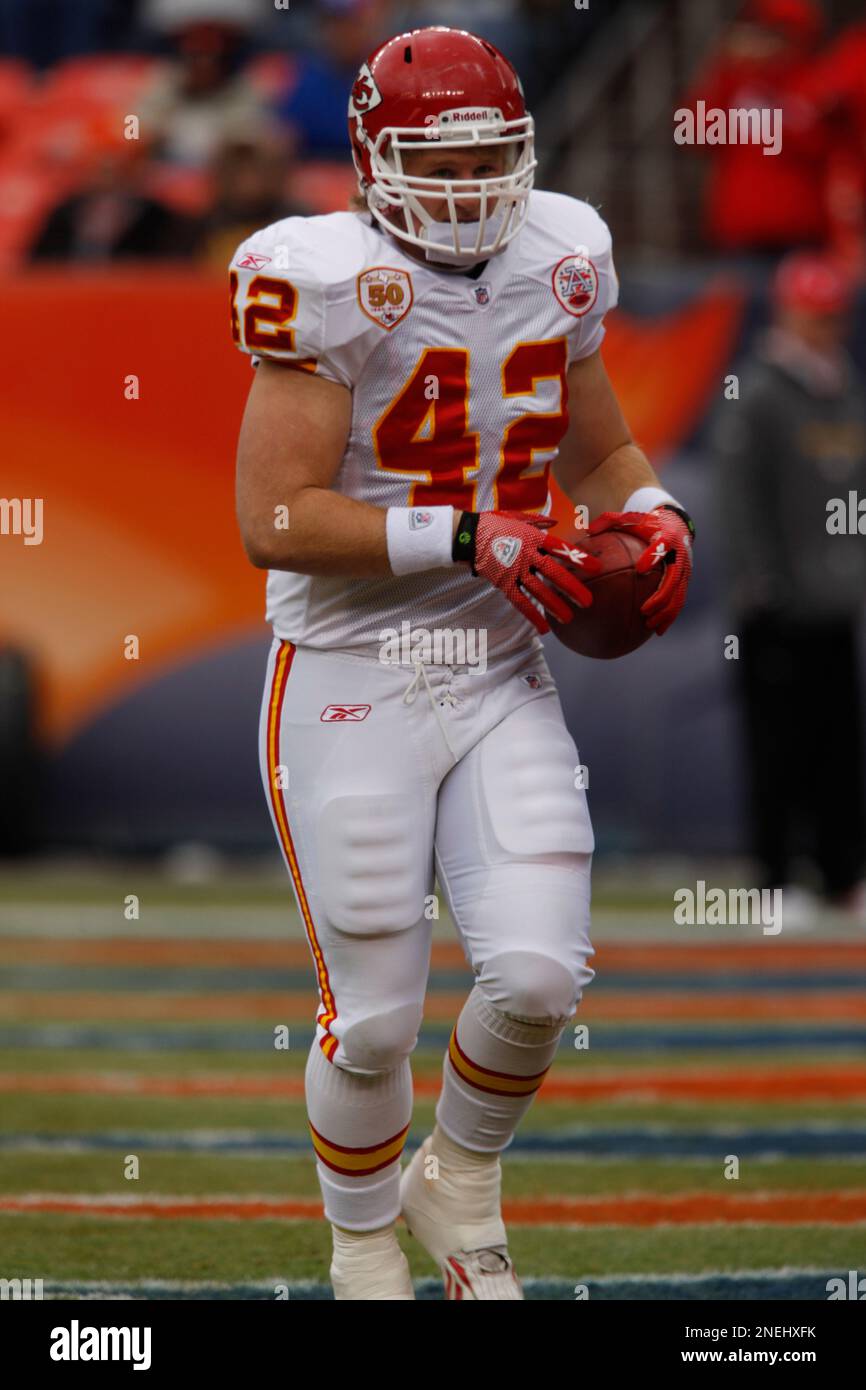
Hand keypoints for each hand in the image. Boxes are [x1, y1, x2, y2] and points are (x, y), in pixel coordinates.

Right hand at [460, 510, 602, 634]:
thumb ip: (539, 522)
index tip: (596, 567)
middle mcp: (526, 555)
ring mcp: (514, 570)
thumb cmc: (494, 524)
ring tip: (570, 618)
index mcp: (533, 538)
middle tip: (587, 602)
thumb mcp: (518, 517)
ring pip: (539, 591)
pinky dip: (532, 615)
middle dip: (572, 588)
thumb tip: (556, 523)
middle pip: (554, 573)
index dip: (579, 558)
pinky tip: (544, 628)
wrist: (467, 534)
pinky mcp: (503, 583)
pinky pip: (520, 601)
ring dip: (555, 606)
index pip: (561, 549)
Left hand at [588, 506, 692, 635]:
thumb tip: (588, 530)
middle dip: (661, 597)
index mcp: (667, 537)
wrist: (676, 526)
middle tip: (644, 611)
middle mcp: (679, 556)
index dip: (652, 557)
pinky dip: (670, 617)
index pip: (662, 547)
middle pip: (673, 578)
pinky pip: (679, 601)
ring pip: (679, 594)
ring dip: (666, 612)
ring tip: (649, 625)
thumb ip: (610, 521)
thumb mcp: (630, 519)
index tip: (639, 569)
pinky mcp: (685, 581)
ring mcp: (684, 570)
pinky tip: (657, 632)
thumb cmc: (647, 524)